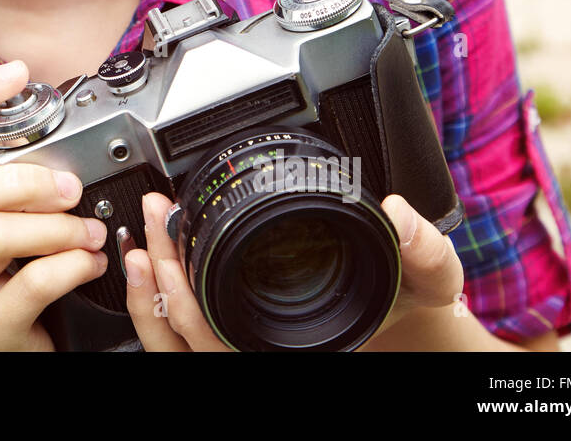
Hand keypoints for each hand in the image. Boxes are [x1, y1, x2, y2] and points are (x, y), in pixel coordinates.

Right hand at [0, 61, 109, 351]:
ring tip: (91, 231)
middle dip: (25, 182)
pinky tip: (89, 262)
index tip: (15, 73)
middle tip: (69, 187)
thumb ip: (8, 163)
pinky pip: (31, 285)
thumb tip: (39, 101)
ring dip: (60, 228)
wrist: (17, 338)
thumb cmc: (12, 261)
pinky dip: (72, 266)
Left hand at [120, 192, 463, 350]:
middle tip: (152, 220)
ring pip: (171, 344)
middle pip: (180, 340)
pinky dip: (157, 300)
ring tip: (139, 241)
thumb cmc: (408, 305)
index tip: (169, 238)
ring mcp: (241, 349)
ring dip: (146, 293)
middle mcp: (258, 356)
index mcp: (291, 351)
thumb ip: (424, 250)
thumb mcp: (432, 281)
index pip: (218, 340)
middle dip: (154, 279)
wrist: (407, 325)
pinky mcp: (233, 336)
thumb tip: (399, 214)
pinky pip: (180, 336)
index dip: (183, 298)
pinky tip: (152, 261)